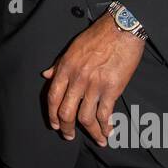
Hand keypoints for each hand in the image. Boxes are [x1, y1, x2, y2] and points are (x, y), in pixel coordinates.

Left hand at [42, 16, 144, 145]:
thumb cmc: (98, 36)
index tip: (55, 125)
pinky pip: (105, 113)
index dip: (52, 115)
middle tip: (70, 136)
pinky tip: (108, 131)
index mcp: (65, 68)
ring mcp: (94, 85)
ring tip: (96, 139)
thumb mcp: (72, 48)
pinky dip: (105, 126)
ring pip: (86, 117)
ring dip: (91, 132)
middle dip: (67, 129)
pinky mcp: (112, 88)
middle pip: (66, 112)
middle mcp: (77, 78)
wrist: (121, 28)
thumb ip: (58, 64)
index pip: (53, 97)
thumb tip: (46, 75)